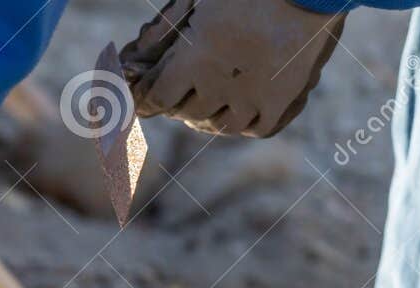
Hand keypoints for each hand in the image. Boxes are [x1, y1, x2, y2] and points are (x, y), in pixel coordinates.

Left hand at [120, 0, 343, 137]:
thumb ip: (168, 26)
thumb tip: (138, 52)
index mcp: (193, 58)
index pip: (156, 98)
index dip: (148, 100)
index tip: (146, 98)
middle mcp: (218, 84)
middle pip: (187, 112)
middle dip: (180, 105)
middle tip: (182, 97)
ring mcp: (252, 96)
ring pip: (220, 126)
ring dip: (209, 118)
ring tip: (210, 105)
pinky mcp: (282, 100)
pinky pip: (258, 129)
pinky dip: (245, 125)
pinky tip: (242, 113)